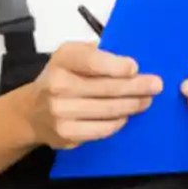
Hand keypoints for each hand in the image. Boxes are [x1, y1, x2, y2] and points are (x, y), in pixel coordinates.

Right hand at [23, 41, 162, 149]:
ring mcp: (61, 112)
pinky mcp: (67, 134)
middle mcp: (58, 85)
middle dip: (136, 87)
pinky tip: (126, 115)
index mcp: (62, 59)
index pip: (91, 61)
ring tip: (146, 100)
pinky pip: (102, 129)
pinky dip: (118, 122)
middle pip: (106, 88)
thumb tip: (127, 62)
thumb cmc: (59, 77)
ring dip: (132, 105)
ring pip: (107, 110)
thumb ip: (94, 54)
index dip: (115, 65)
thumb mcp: (70, 56)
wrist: (31, 111)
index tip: (135, 68)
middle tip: (156, 85)